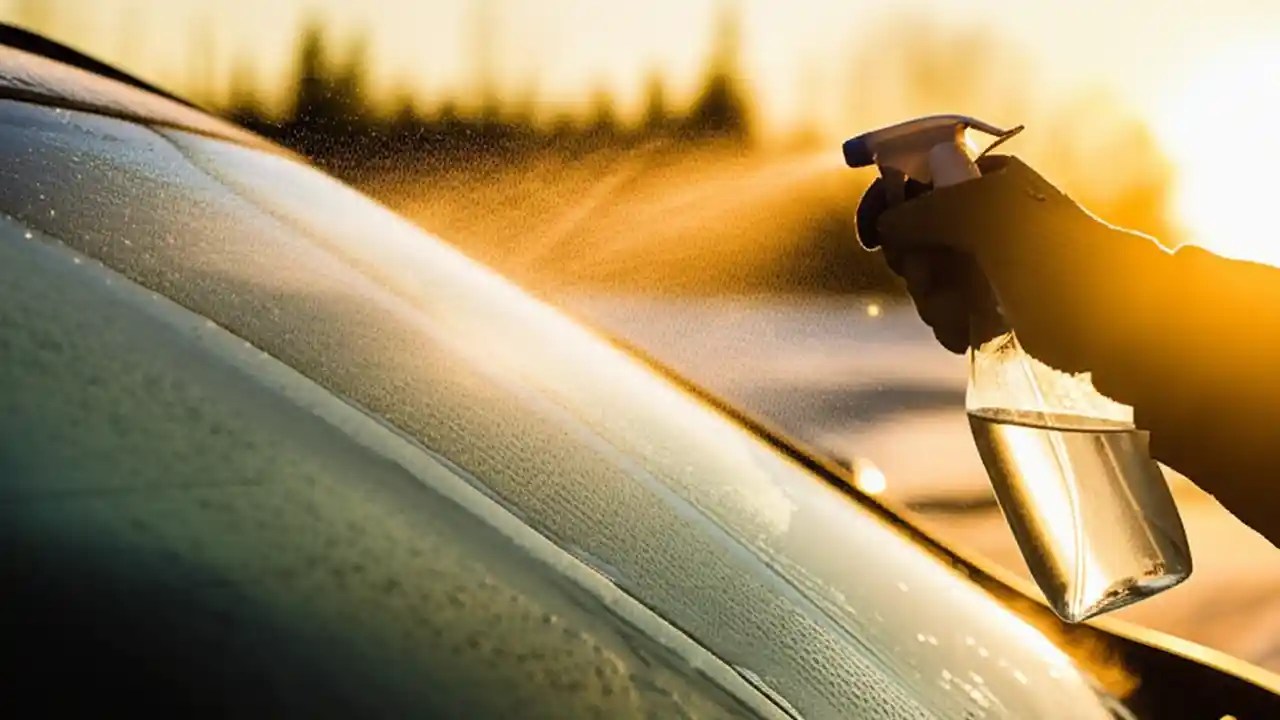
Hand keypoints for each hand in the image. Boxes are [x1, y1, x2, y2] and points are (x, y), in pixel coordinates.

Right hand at [856, 155, 1115, 372]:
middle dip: (914, 264)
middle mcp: (984, 218)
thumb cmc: (1056, 259)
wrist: (1113, 321)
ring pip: (925, 278)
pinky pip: (945, 309)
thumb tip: (886, 226)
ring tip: (959, 317)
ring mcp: (987, 263)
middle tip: (928, 280)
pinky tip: (965, 334)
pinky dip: (946, 323)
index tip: (877, 236)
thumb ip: (926, 211)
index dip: (890, 205)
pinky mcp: (993, 305)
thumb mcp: (987, 218)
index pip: (916, 181)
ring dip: (931, 301)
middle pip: (913, 236)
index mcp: (987, 182)